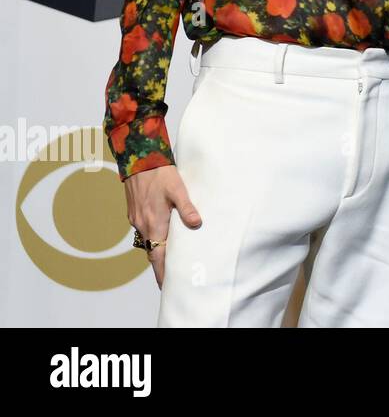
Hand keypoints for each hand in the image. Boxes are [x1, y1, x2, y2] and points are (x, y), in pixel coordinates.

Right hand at [124, 164, 201, 288]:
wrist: (138, 159)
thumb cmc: (159, 174)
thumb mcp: (178, 189)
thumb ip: (187, 208)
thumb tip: (196, 224)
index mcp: (153, 223)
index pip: (157, 256)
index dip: (162, 272)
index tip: (167, 285)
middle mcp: (142, 224)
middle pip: (152, 252)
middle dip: (161, 266)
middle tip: (172, 278)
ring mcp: (137, 219)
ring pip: (148, 241)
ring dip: (158, 250)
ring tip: (171, 259)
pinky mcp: (135, 212)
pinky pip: (144, 230)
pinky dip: (153, 237)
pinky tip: (163, 235)